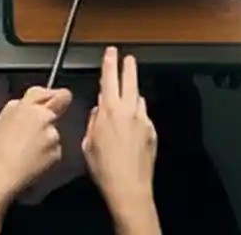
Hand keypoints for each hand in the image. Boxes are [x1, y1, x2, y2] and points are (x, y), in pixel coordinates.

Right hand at [0, 86, 72, 200]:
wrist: (1, 175)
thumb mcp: (0, 120)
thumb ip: (16, 108)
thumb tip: (24, 104)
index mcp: (27, 106)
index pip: (45, 91)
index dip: (49, 94)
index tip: (50, 99)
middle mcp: (43, 117)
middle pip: (56, 108)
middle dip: (49, 115)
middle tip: (34, 130)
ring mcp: (52, 135)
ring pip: (53, 131)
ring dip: (45, 137)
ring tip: (26, 149)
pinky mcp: (57, 152)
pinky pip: (54, 148)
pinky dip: (46, 153)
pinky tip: (31, 159)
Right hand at [82, 47, 160, 234]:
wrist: (129, 187)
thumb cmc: (105, 169)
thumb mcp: (88, 144)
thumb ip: (93, 123)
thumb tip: (97, 112)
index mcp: (109, 111)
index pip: (109, 78)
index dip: (110, 63)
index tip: (111, 53)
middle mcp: (128, 111)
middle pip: (130, 80)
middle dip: (128, 66)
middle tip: (128, 58)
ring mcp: (143, 120)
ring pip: (138, 97)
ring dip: (133, 93)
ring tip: (128, 94)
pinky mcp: (152, 131)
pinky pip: (144, 115)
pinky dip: (138, 114)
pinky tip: (133, 124)